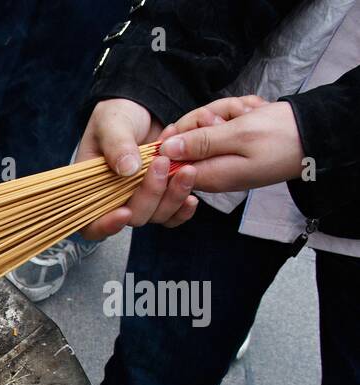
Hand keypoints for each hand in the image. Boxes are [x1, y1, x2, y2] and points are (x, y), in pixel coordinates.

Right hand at [77, 98, 197, 239]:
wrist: (144, 108)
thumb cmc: (118, 115)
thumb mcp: (111, 123)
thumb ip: (117, 145)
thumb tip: (127, 169)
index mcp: (91, 189)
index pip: (90, 223)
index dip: (105, 226)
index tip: (124, 213)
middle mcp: (114, 200)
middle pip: (132, 218)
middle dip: (150, 196)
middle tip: (163, 162)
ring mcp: (140, 199)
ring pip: (156, 216)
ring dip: (173, 197)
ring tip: (187, 168)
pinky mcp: (162, 196)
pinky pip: (173, 215)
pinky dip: (184, 209)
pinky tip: (193, 196)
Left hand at [159, 98, 305, 192]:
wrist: (318, 133)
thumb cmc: (281, 137)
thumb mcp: (239, 136)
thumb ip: (200, 143)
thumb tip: (166, 150)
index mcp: (209, 174)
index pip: (170, 160)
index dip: (178, 135)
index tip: (203, 121)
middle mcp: (212, 169)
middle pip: (186, 137)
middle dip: (208, 116)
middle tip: (237, 113)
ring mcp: (223, 156)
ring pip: (205, 124)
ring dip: (227, 110)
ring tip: (251, 111)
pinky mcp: (234, 144)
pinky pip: (223, 122)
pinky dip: (237, 112)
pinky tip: (255, 111)